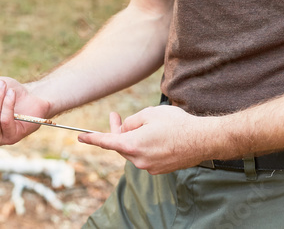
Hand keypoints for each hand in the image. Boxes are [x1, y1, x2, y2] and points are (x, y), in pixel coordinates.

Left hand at [77, 105, 219, 173]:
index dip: (92, 139)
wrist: (202, 140)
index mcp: (132, 145)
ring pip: (133, 150)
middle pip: (120, 145)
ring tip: (142, 123)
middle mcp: (138, 160)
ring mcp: (149, 167)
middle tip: (116, 115)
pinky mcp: (160, 169)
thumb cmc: (176, 124)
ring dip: (132, 137)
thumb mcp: (149, 114)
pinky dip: (144, 146)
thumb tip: (124, 129)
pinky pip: (145, 156)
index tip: (80, 138)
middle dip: (117, 130)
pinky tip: (154, 135)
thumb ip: (131, 122)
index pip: (106, 142)